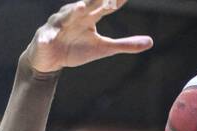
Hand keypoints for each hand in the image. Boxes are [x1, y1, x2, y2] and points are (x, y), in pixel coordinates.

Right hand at [26, 0, 151, 75]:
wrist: (51, 59)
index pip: (107, 5)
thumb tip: (151, 41)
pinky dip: (49, 36)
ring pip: (68, 15)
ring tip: (81, 8)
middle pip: (88, 4)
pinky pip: (48, 36)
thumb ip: (126, 44)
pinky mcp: (46, 37)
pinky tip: (51, 38)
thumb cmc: (77, 49)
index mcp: (91, 15)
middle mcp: (76, 14)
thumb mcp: (104, 47)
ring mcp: (59, 24)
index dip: (117, 0)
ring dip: (74, 11)